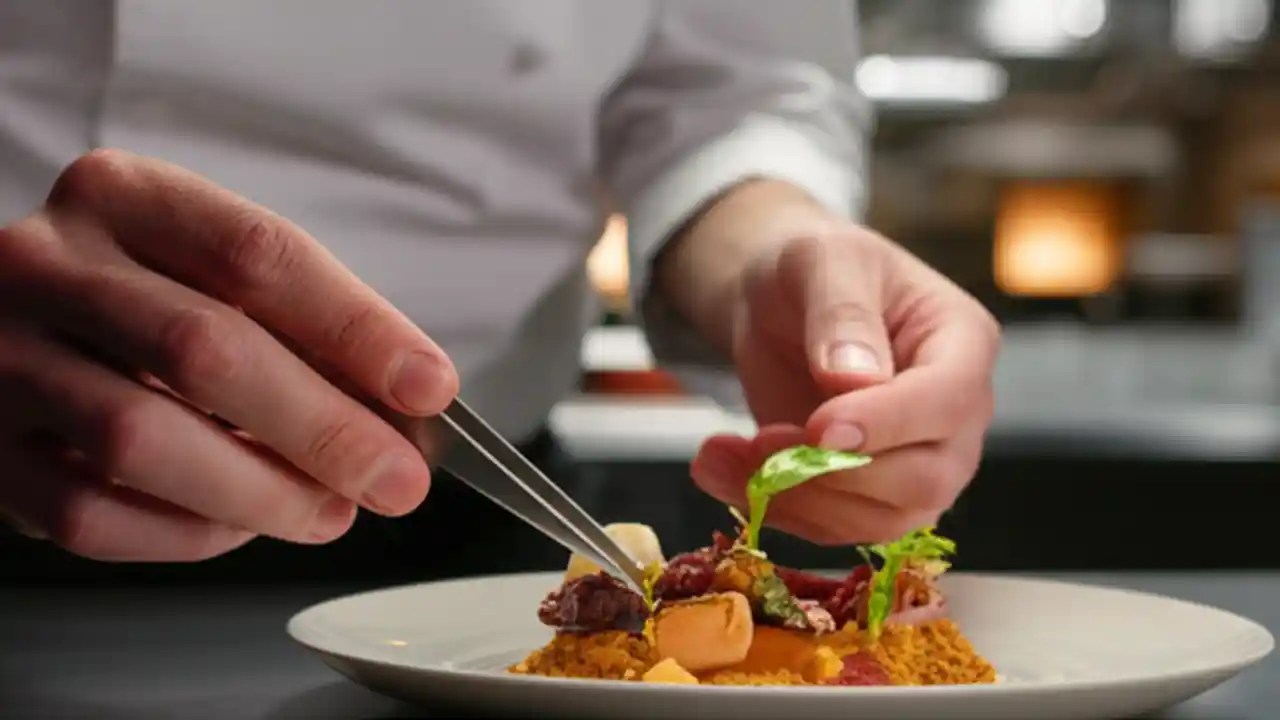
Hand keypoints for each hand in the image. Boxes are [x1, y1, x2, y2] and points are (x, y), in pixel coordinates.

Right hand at [0, 149, 457, 560]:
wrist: (3, 328)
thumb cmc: (137, 299)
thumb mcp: (206, 273)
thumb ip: (297, 327)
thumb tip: (401, 409)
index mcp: (124, 199)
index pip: (258, 256)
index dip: (356, 328)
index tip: (427, 387)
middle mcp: (48, 264)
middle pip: (205, 349)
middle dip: (324, 429)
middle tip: (397, 478)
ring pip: (141, 440)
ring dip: (261, 492)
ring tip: (330, 512)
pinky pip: (89, 513)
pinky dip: (184, 533)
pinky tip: (240, 526)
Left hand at [690, 227, 999, 544]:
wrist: (784, 303)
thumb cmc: (818, 269)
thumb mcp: (823, 262)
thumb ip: (841, 313)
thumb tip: (853, 378)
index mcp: (962, 344)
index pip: (948, 401)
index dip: (888, 424)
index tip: (818, 427)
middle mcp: (956, 417)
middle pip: (923, 479)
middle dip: (833, 473)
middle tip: (757, 442)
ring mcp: (919, 465)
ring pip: (877, 520)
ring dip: (792, 499)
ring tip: (719, 456)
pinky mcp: (871, 496)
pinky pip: (833, 527)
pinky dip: (772, 509)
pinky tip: (720, 470)